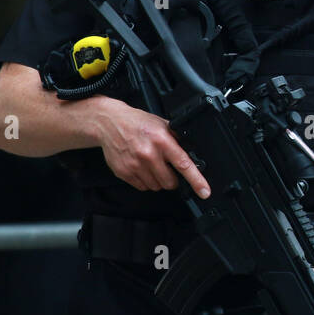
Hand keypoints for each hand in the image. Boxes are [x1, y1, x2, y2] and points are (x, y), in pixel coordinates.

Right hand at [90, 98, 210, 197]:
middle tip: (167, 169)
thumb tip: (192, 153)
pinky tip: (141, 168)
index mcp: (162, 140)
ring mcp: (135, 165)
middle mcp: (149, 154)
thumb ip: (176, 138)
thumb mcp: (162, 124)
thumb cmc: (137, 122)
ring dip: (158, 180)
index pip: (184, 164)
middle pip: (169, 182)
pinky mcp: (124, 172)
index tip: (204, 191)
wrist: (109, 123)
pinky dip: (145, 181)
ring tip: (152, 165)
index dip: (196, 180)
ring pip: (156, 186)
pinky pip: (142, 187)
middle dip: (172, 179)